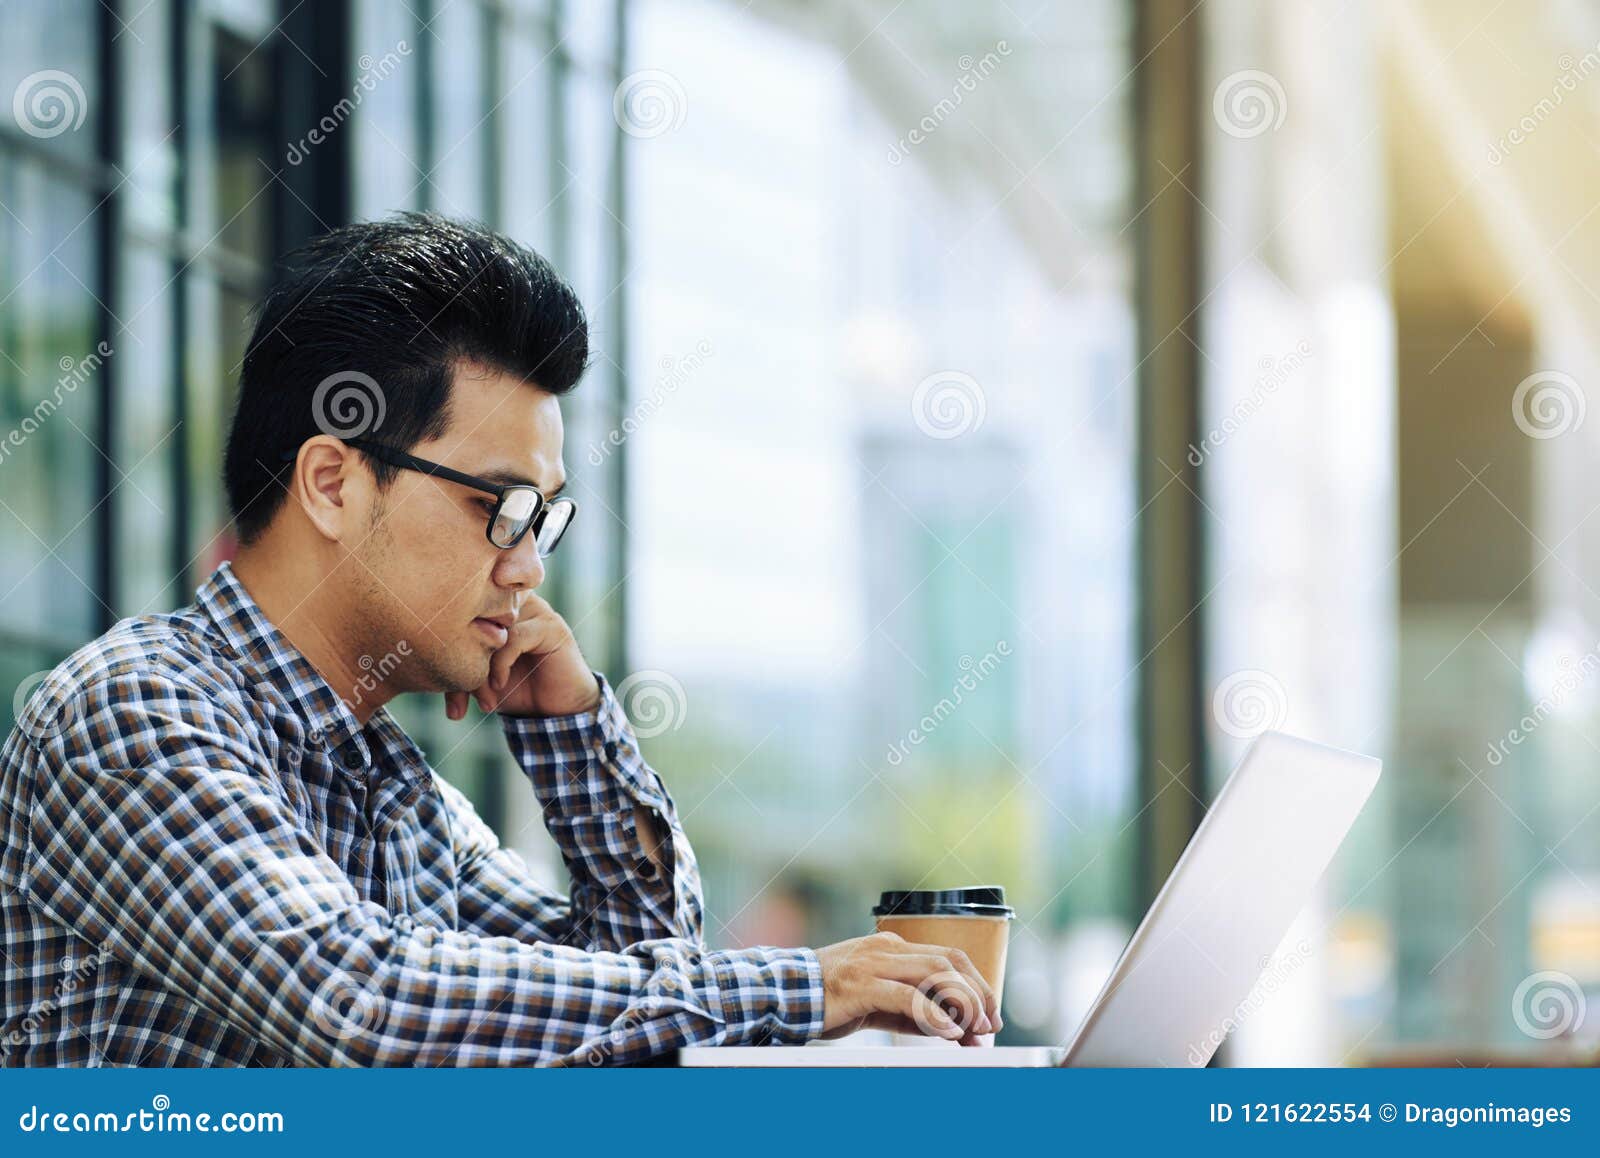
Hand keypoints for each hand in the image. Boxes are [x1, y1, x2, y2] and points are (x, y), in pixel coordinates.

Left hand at [444, 593, 602, 719]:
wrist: (555, 711)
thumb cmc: (515, 689)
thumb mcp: (478, 678)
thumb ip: (458, 662)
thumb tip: (425, 664)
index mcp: (494, 607)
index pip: (460, 615)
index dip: (445, 650)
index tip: (441, 687)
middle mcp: (514, 602)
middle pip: (474, 620)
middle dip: (461, 662)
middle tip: (456, 700)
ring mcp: (535, 611)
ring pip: (493, 629)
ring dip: (481, 668)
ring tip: (482, 698)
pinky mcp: (551, 627)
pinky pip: (515, 637)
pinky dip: (501, 664)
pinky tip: (500, 684)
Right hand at [815, 931, 999, 1045]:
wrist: (783, 994)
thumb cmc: (829, 999)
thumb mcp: (878, 1002)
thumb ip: (912, 1010)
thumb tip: (951, 1027)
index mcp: (892, 948)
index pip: (948, 957)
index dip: (977, 985)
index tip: (990, 1016)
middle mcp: (887, 949)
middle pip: (949, 961)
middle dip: (978, 994)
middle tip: (990, 1025)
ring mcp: (873, 963)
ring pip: (934, 972)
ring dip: (963, 1002)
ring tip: (974, 1029)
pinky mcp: (861, 984)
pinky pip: (907, 995)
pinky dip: (934, 1013)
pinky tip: (949, 1031)